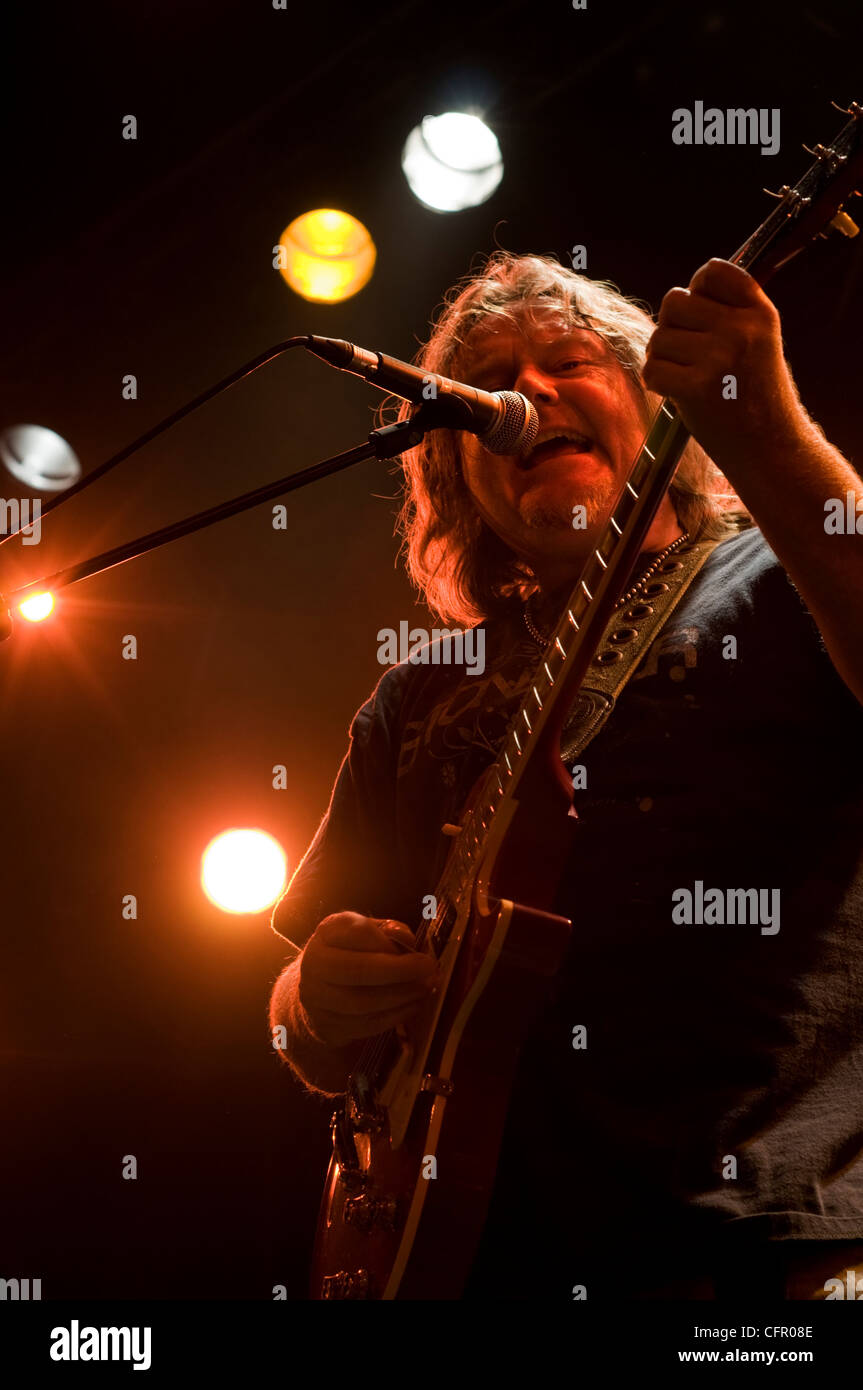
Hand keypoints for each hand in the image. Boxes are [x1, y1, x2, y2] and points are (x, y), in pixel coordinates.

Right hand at [298, 912, 439, 1047]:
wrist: (317, 988)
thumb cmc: (352, 953)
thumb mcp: (368, 932)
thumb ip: (390, 931)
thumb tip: (407, 941)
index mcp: (327, 932)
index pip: (357, 934)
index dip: (390, 944)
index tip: (419, 952)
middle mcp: (314, 963)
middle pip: (357, 970)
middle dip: (399, 972)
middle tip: (429, 969)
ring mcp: (317, 998)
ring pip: (362, 1002)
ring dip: (401, 996)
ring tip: (425, 988)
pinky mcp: (326, 1025)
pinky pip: (365, 1025)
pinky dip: (395, 1016)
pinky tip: (413, 1005)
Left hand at [641, 258, 806, 468]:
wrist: (771, 448)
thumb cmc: (757, 396)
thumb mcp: (759, 342)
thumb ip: (728, 314)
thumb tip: (679, 297)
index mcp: (760, 312)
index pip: (713, 271)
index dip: (695, 288)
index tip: (698, 313)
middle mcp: (742, 329)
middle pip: (675, 301)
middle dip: (673, 327)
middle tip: (689, 354)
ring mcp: (720, 358)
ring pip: (659, 337)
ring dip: (663, 358)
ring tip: (687, 377)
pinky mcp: (697, 387)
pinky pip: (652, 370)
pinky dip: (657, 383)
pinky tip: (677, 393)